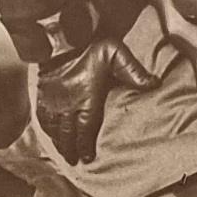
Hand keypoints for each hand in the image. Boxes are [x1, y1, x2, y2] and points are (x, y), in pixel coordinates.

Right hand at [30, 37, 148, 165]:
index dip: (85, 145)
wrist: (60, 35)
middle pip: (68, 133)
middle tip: (73, 161)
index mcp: (86, 99)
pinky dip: (45, 127)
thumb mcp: (117, 54)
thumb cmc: (90, 45)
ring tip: (62, 152)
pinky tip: (48, 133)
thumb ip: (135, 72)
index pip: (86, 129)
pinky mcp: (42, 92)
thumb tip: (155, 84)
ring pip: (53, 128)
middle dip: (70, 149)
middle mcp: (67, 104)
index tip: (88, 157)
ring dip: (58, 141)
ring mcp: (52, 99)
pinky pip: (41, 116)